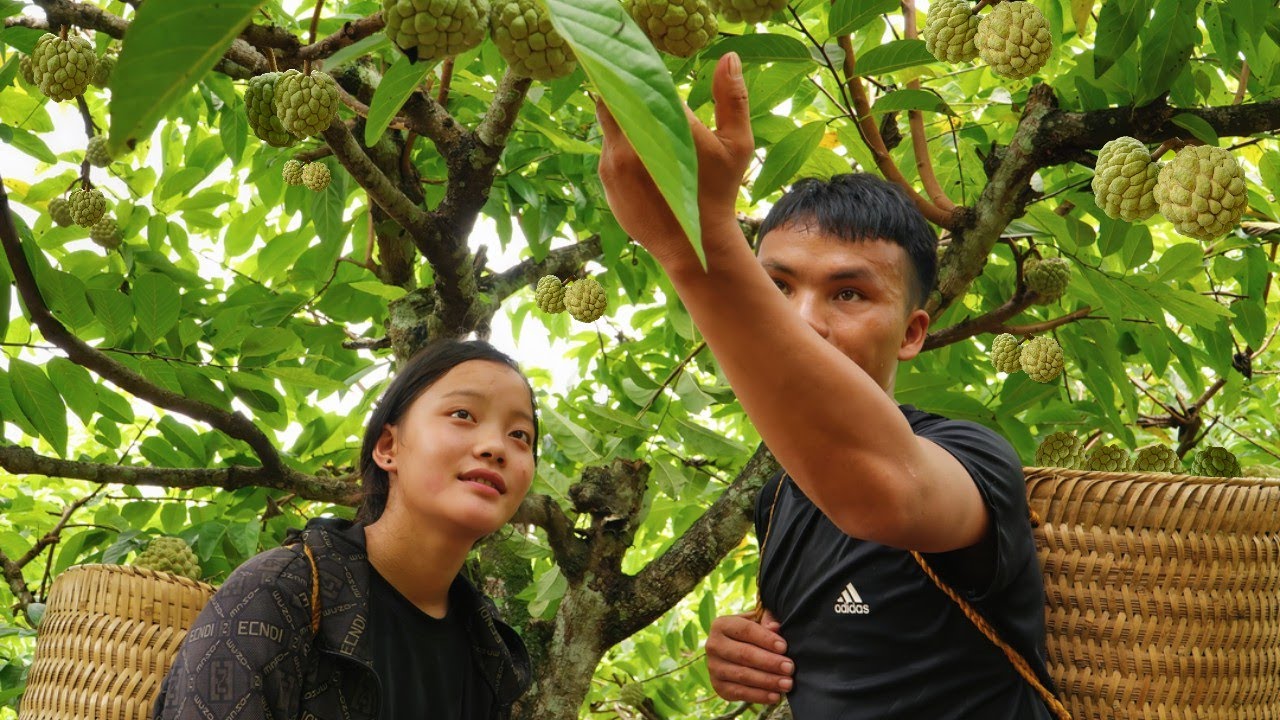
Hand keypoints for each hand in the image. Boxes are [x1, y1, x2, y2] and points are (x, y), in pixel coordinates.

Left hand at [596, 52, 754, 270]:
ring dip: (621, 118)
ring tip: (640, 119)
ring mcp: (615, 161)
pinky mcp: (607, 179)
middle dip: (622, 90)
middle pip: (613, 96)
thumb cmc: (719, 191)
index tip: (645, 66)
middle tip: (637, 87)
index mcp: (665, 124)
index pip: (641, 82)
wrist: (694, 244)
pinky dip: (619, 145)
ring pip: (608, 123)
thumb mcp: (736, 145)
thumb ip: (732, 98)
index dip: (640, 72)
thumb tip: (728, 57)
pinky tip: (638, 151)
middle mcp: (634, 139)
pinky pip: (607, 150)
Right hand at [705, 609, 793, 703]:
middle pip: (743, 654)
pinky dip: (759, 696)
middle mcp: (713, 646)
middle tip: (789, 668)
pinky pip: (739, 693)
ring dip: (767, 681)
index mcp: (722, 625)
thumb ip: (767, 620)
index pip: (745, 630)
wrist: (734, 651)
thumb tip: (775, 627)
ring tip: (787, 684)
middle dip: (769, 662)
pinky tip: (775, 696)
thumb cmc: (751, 634)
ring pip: (742, 675)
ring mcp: (714, 667)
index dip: (765, 639)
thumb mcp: (758, 621)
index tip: (784, 647)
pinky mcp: (718, 686)